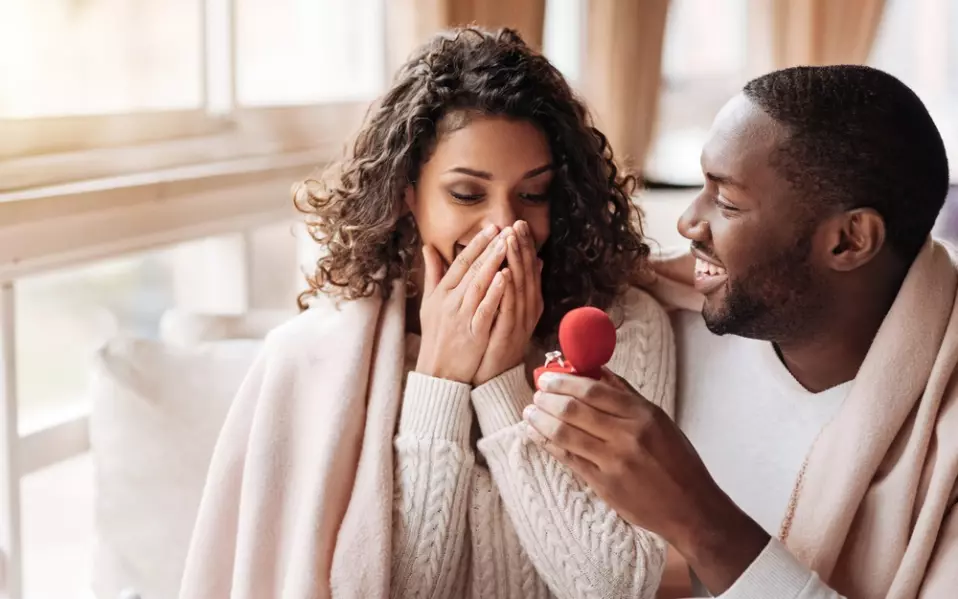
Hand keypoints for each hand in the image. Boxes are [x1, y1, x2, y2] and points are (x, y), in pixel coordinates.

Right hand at [415, 224, 508, 382]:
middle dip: (488, 248)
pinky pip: (485, 309)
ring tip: (507, 245)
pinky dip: (495, 292)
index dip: (476, 244)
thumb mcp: (429, 303)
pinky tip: (506, 277)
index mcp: (441, 293)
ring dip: (493, 264)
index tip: (490, 228)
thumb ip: (433, 274)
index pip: (460, 263)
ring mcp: (461, 317)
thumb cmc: (436, 336)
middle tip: (504, 229)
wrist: (438, 371)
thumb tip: (428, 247)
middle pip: (471, 270)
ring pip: (479, 285)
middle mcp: (450, 302)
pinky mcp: (473, 333)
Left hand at [473, 221, 542, 385]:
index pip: (527, 268)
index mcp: (526, 302)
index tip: (517, 224)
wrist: (492, 377)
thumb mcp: (506, 309)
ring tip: (511, 240)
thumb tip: (533, 261)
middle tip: (517, 224)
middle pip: (527, 273)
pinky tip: (505, 274)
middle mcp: (527, 310)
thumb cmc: (495, 341)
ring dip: (516, 262)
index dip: (524, 246)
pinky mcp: (508, 334)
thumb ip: (516, 286)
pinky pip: (509, 309)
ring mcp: (519, 322)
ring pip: (520, 287)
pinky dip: (508, 291)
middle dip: (522, 247)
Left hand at [524, 370, 769, 593]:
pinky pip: (569, 459)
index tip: (547, 378)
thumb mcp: (659, 421)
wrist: (690, 508)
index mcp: (642, 415)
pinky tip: (537, 435)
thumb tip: (598, 371)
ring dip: (541, 420)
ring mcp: (613, 462)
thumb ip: (627, 396)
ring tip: (530, 413)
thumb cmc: (678, 461)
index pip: (593, 390)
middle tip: (536, 394)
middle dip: (548, 399)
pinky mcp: (604, 485)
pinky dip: (549, 444)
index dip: (565, 381)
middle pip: (574, 410)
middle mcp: (627, 436)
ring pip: (566, 434)